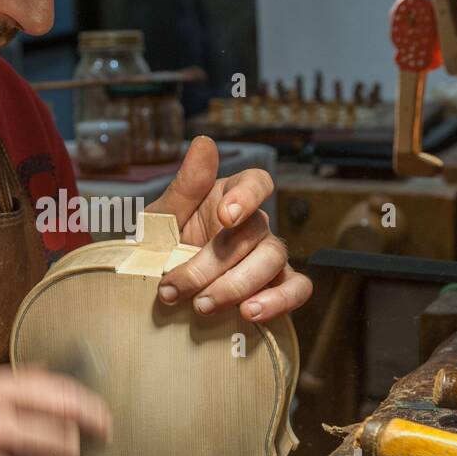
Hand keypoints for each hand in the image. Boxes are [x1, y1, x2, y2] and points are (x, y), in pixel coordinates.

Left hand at [145, 136, 311, 321]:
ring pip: (274, 260)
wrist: (159, 290)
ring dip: (237, 285)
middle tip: (175, 287)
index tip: (224, 215)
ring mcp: (268, 257)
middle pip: (254, 233)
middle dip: (212, 263)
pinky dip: (279, 301)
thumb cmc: (163, 248)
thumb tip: (203, 142)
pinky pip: (296, 289)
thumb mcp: (163, 218)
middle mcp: (254, 224)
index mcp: (230, 198)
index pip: (257, 182)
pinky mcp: (277, 287)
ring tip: (204, 306)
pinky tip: (250, 313)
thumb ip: (186, 184)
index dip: (247, 195)